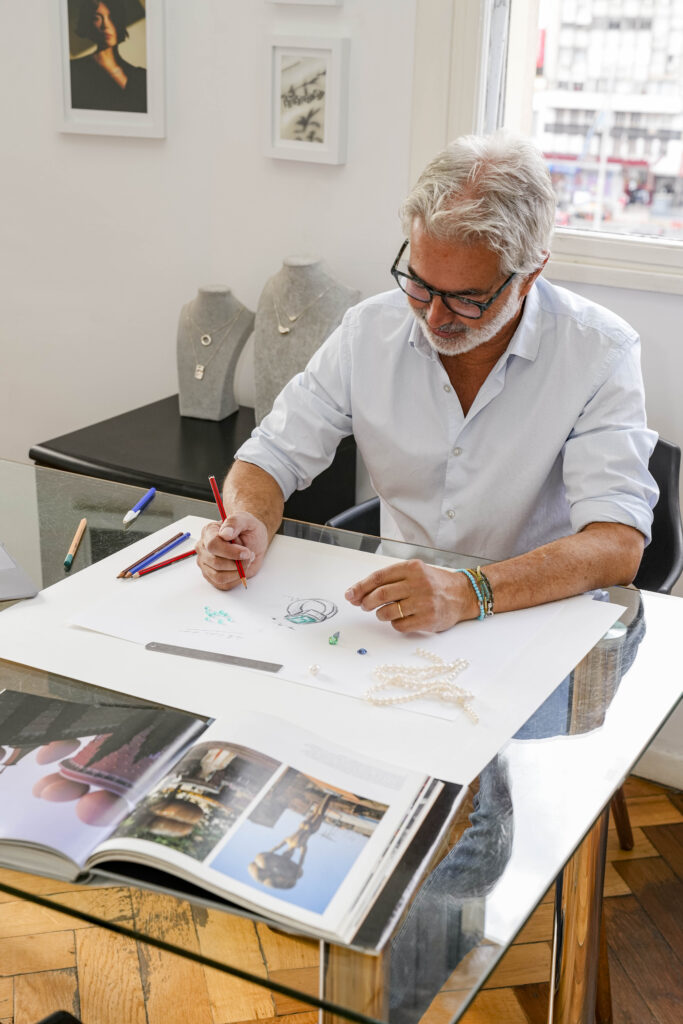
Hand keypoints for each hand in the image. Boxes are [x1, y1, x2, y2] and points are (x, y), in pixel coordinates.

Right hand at [196, 512, 267, 590]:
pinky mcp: (212, 576)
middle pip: (216, 562)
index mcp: (208, 532)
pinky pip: (222, 584)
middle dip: (237, 562)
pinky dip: (236, 579)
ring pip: (219, 576)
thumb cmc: (248, 530)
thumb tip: (225, 533)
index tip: (246, 552)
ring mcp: (206, 563)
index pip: (213, 545)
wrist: (253, 541)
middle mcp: (203, 548)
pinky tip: (241, 569)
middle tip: (250, 556)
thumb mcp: (246, 520)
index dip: (231, 552)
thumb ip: (235, 522)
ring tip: (246, 562)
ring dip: (237, 572)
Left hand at [344, 559, 478, 632]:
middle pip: (380, 595)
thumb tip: (358, 594)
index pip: (379, 577)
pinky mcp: (427, 619)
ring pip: (388, 612)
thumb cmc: (434, 583)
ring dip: (380, 614)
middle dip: (366, 602)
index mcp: (412, 568)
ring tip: (384, 612)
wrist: (463, 595)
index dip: (361, 587)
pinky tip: (401, 618)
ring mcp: (423, 602)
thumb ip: (390, 580)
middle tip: (364, 606)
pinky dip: (394, 623)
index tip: (350, 595)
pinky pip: (399, 625)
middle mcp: (418, 583)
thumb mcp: (415, 572)